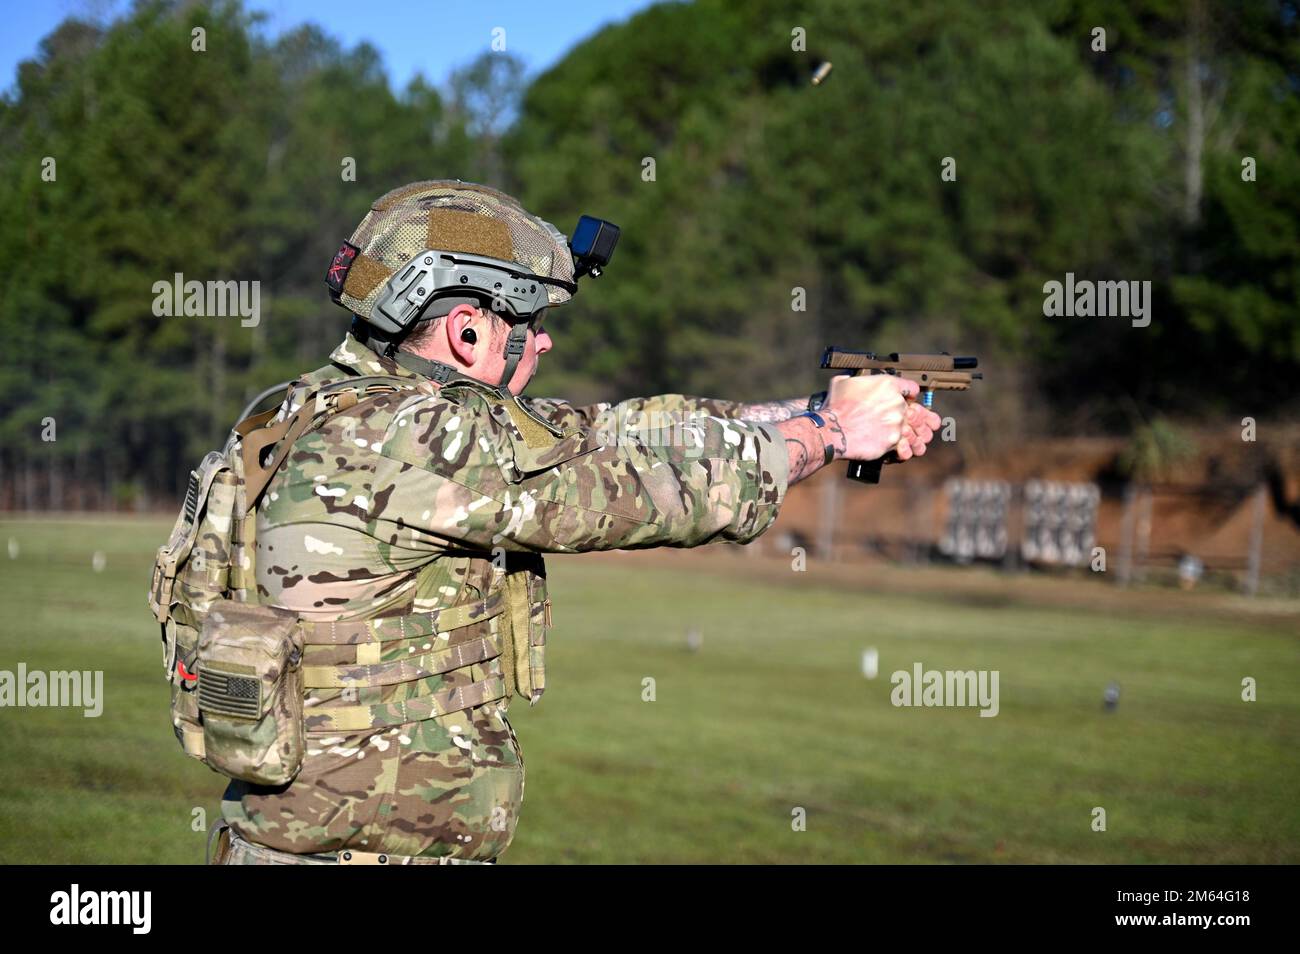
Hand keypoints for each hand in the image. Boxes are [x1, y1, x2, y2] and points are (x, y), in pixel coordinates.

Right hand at [825, 374, 942, 461]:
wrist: (833, 430)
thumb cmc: (836, 407)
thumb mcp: (843, 382)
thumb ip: (856, 380)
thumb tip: (853, 380)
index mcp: (887, 385)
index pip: (911, 388)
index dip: (910, 394)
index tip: (910, 399)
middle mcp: (897, 403)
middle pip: (919, 411)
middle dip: (921, 417)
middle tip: (925, 422)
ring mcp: (898, 423)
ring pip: (917, 431)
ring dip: (919, 435)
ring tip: (919, 439)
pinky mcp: (894, 442)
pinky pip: (907, 447)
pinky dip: (906, 450)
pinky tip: (906, 450)